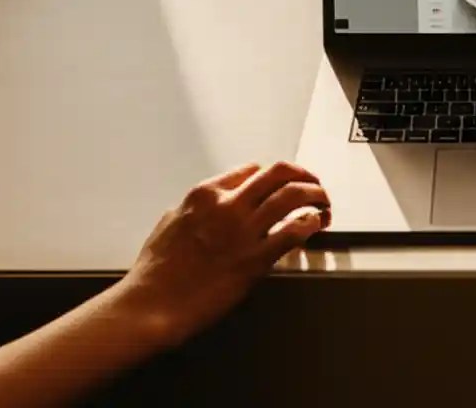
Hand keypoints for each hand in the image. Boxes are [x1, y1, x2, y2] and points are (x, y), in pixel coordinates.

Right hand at [116, 162, 330, 346]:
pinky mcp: (256, 258)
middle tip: (314, 185)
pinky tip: (316, 224)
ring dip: (316, 195)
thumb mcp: (170, 224)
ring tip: (324, 203)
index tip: (284, 184)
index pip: (252, 170)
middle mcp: (228, 205)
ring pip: (293, 195)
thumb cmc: (155, 272)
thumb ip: (196, 209)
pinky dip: (311, 222)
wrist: (152, 305)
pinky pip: (294, 231)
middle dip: (304, 175)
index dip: (273, 177)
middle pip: (279, 173)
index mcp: (205, 195)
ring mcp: (243, 231)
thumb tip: (211, 206)